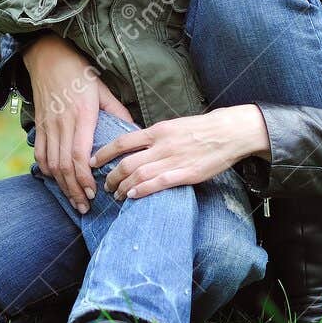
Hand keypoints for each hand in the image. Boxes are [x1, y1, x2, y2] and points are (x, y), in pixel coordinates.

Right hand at [24, 34, 134, 213]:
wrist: (48, 56)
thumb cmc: (80, 72)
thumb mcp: (103, 89)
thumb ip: (118, 112)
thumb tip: (135, 131)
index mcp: (82, 116)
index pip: (80, 156)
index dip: (84, 179)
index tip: (93, 193)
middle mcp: (62, 123)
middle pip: (65, 166)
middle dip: (74, 190)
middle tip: (85, 207)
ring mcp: (48, 125)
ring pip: (51, 164)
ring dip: (61, 185)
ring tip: (73, 199)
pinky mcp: (39, 124)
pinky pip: (39, 153)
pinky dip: (47, 169)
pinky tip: (56, 179)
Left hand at [91, 104, 270, 200]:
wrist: (229, 132)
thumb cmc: (202, 129)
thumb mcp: (174, 125)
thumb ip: (155, 136)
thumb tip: (137, 146)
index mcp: (157, 131)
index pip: (122, 142)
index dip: (103, 153)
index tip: (92, 161)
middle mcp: (161, 145)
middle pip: (126, 163)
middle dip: (112, 176)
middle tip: (106, 185)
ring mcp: (173, 160)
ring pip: (139, 175)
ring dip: (124, 187)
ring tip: (117, 195)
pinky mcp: (186, 174)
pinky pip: (158, 183)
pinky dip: (142, 191)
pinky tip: (133, 196)